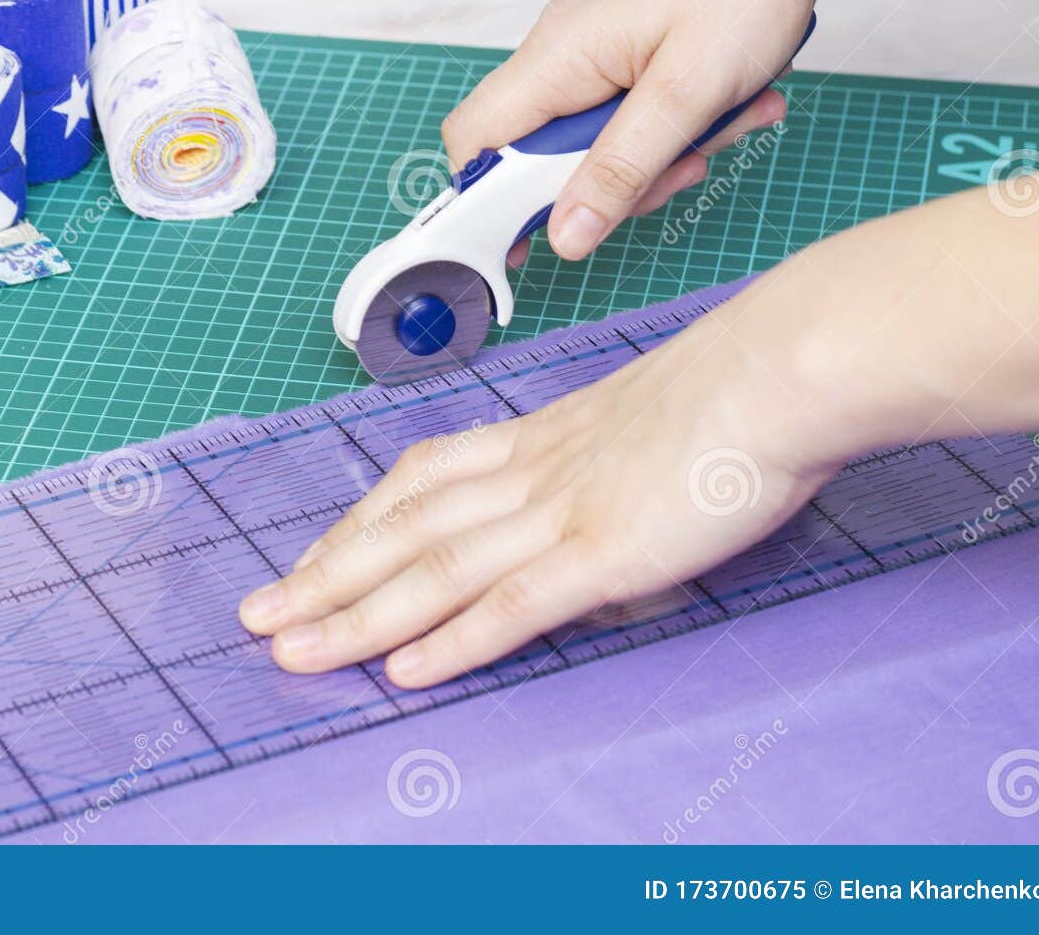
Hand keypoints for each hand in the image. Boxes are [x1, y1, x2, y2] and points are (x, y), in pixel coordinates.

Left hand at [239, 289, 841, 687]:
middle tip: (258, 614)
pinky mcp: (602, 548)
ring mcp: (559, 509)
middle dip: (321, 576)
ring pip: (433, 567)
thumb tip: (588, 533)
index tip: (314, 556)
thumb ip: (601, 477)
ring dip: (355, 615)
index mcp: (537, 436)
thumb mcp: (643, 428)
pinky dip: (451, 640)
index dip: (358, 523)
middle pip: (401, 527)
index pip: (421, 481)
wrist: (780, 368)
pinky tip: (404, 670)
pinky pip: (510, 603)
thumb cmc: (732, 393)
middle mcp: (528, 471)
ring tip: (293, 650)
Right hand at [442, 0, 829, 265]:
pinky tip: (734, 103)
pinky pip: (632, 110)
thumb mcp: (687, 96)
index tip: (534, 241)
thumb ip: (620, 173)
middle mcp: (561, 52)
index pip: (475, 142)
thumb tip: (563, 239)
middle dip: (611, 180)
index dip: (491, 201)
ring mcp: (594, 48)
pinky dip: (678, 121)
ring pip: (598, 138)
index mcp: (555, 58)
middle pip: (543, 153)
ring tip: (726, 123)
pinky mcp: (628, 47)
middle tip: (680, 169)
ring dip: (661, 152)